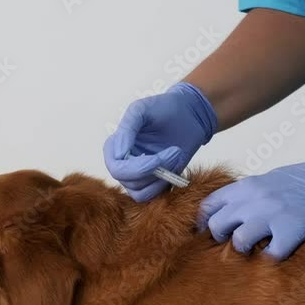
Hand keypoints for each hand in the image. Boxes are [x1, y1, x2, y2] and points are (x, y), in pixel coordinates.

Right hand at [103, 82, 216, 201]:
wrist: (189, 113)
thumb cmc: (164, 108)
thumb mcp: (142, 109)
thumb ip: (127, 128)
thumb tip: (119, 154)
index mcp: (115, 146)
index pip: (116, 167)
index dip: (137, 168)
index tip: (158, 157)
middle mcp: (122, 164)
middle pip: (127, 181)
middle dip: (153, 171)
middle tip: (174, 152)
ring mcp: (137, 176)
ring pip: (140, 192)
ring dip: (162, 176)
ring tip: (176, 154)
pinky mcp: (153, 183)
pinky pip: (151, 196)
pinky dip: (164, 185)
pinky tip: (175, 167)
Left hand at [199, 147, 304, 259]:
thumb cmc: (304, 180)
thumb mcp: (269, 180)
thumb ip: (248, 196)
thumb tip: (229, 215)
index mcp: (247, 186)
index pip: (209, 205)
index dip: (205, 223)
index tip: (209, 233)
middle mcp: (255, 199)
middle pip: (218, 226)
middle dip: (223, 239)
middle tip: (235, 243)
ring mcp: (273, 215)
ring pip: (239, 242)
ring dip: (246, 250)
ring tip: (257, 249)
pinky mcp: (292, 230)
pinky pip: (271, 255)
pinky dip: (272, 259)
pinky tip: (279, 253)